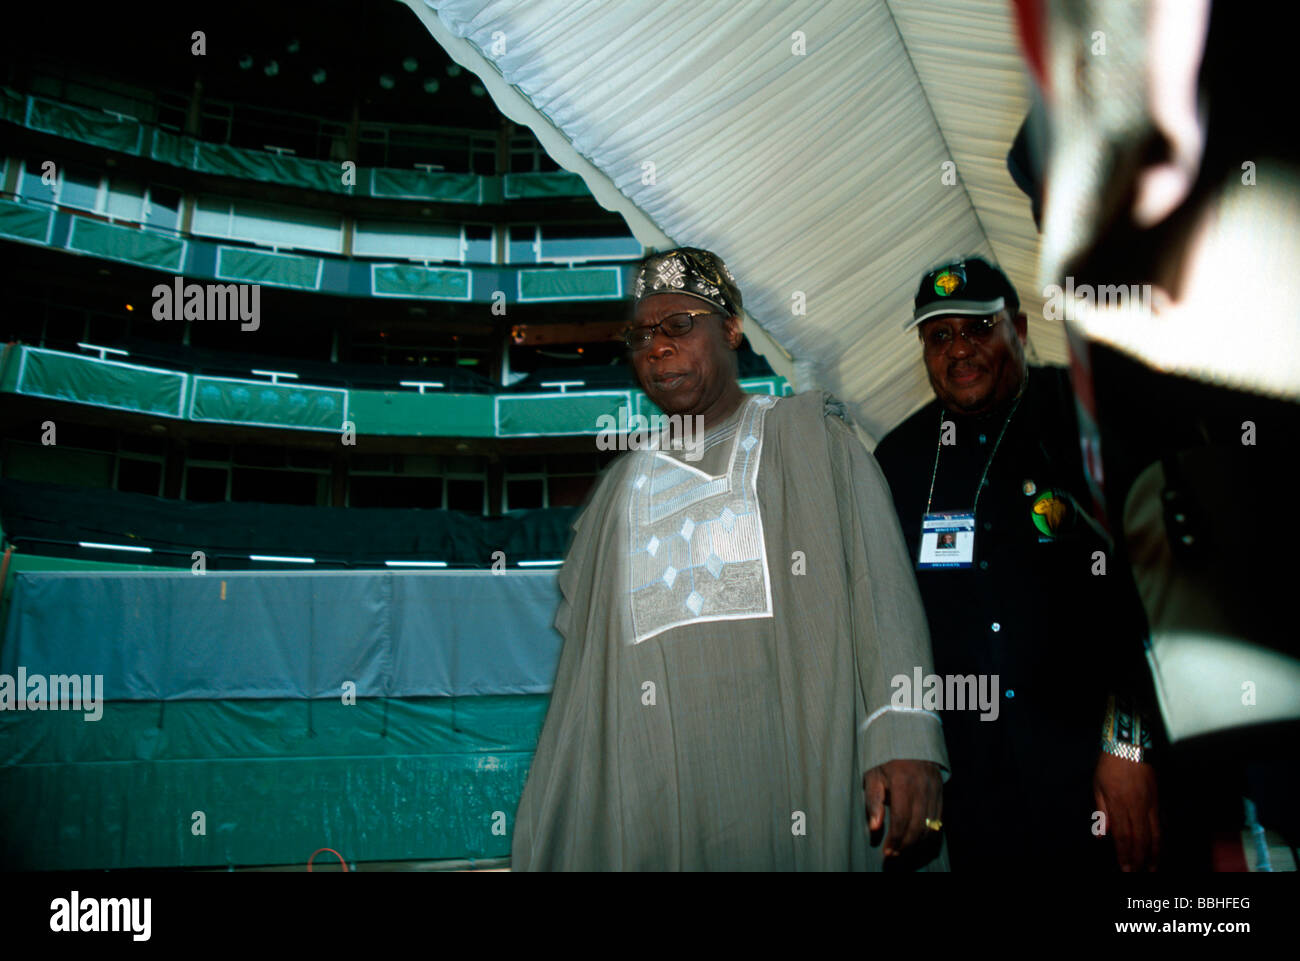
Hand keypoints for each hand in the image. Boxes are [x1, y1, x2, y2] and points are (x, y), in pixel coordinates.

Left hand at [864, 759, 942, 858]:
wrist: (909, 737)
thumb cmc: (886, 758)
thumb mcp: (873, 774)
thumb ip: (873, 801)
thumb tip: (875, 828)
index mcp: (903, 782)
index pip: (901, 819)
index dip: (895, 839)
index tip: (887, 852)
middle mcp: (922, 787)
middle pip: (918, 825)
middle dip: (906, 845)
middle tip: (894, 854)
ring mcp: (934, 789)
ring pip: (930, 825)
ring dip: (917, 842)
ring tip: (904, 850)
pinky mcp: (941, 792)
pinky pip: (939, 819)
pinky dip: (930, 833)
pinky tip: (918, 840)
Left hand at [1093, 751, 1159, 870]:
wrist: (1130, 744)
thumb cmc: (1109, 764)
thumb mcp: (1098, 786)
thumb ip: (1101, 811)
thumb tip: (1102, 835)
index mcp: (1119, 804)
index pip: (1123, 836)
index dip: (1125, 854)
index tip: (1125, 868)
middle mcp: (1136, 807)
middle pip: (1140, 839)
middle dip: (1140, 859)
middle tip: (1139, 872)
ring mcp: (1150, 804)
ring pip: (1154, 834)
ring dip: (1154, 853)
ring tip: (1153, 867)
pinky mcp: (1158, 799)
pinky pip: (1160, 823)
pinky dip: (1161, 838)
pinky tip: (1160, 847)